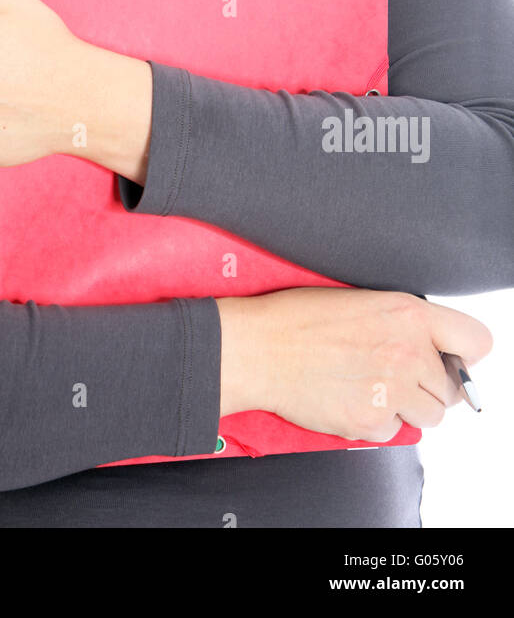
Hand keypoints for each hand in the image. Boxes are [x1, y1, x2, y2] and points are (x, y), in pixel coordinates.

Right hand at [216, 288, 492, 437]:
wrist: (256, 347)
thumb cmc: (297, 318)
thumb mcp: (362, 300)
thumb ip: (405, 322)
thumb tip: (433, 347)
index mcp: (407, 313)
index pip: (475, 340)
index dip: (464, 353)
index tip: (450, 358)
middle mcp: (407, 353)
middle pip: (452, 388)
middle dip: (428, 384)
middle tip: (392, 373)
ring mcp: (391, 391)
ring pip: (431, 415)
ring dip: (408, 406)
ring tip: (372, 387)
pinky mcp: (371, 423)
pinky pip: (395, 431)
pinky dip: (376, 421)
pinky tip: (349, 398)